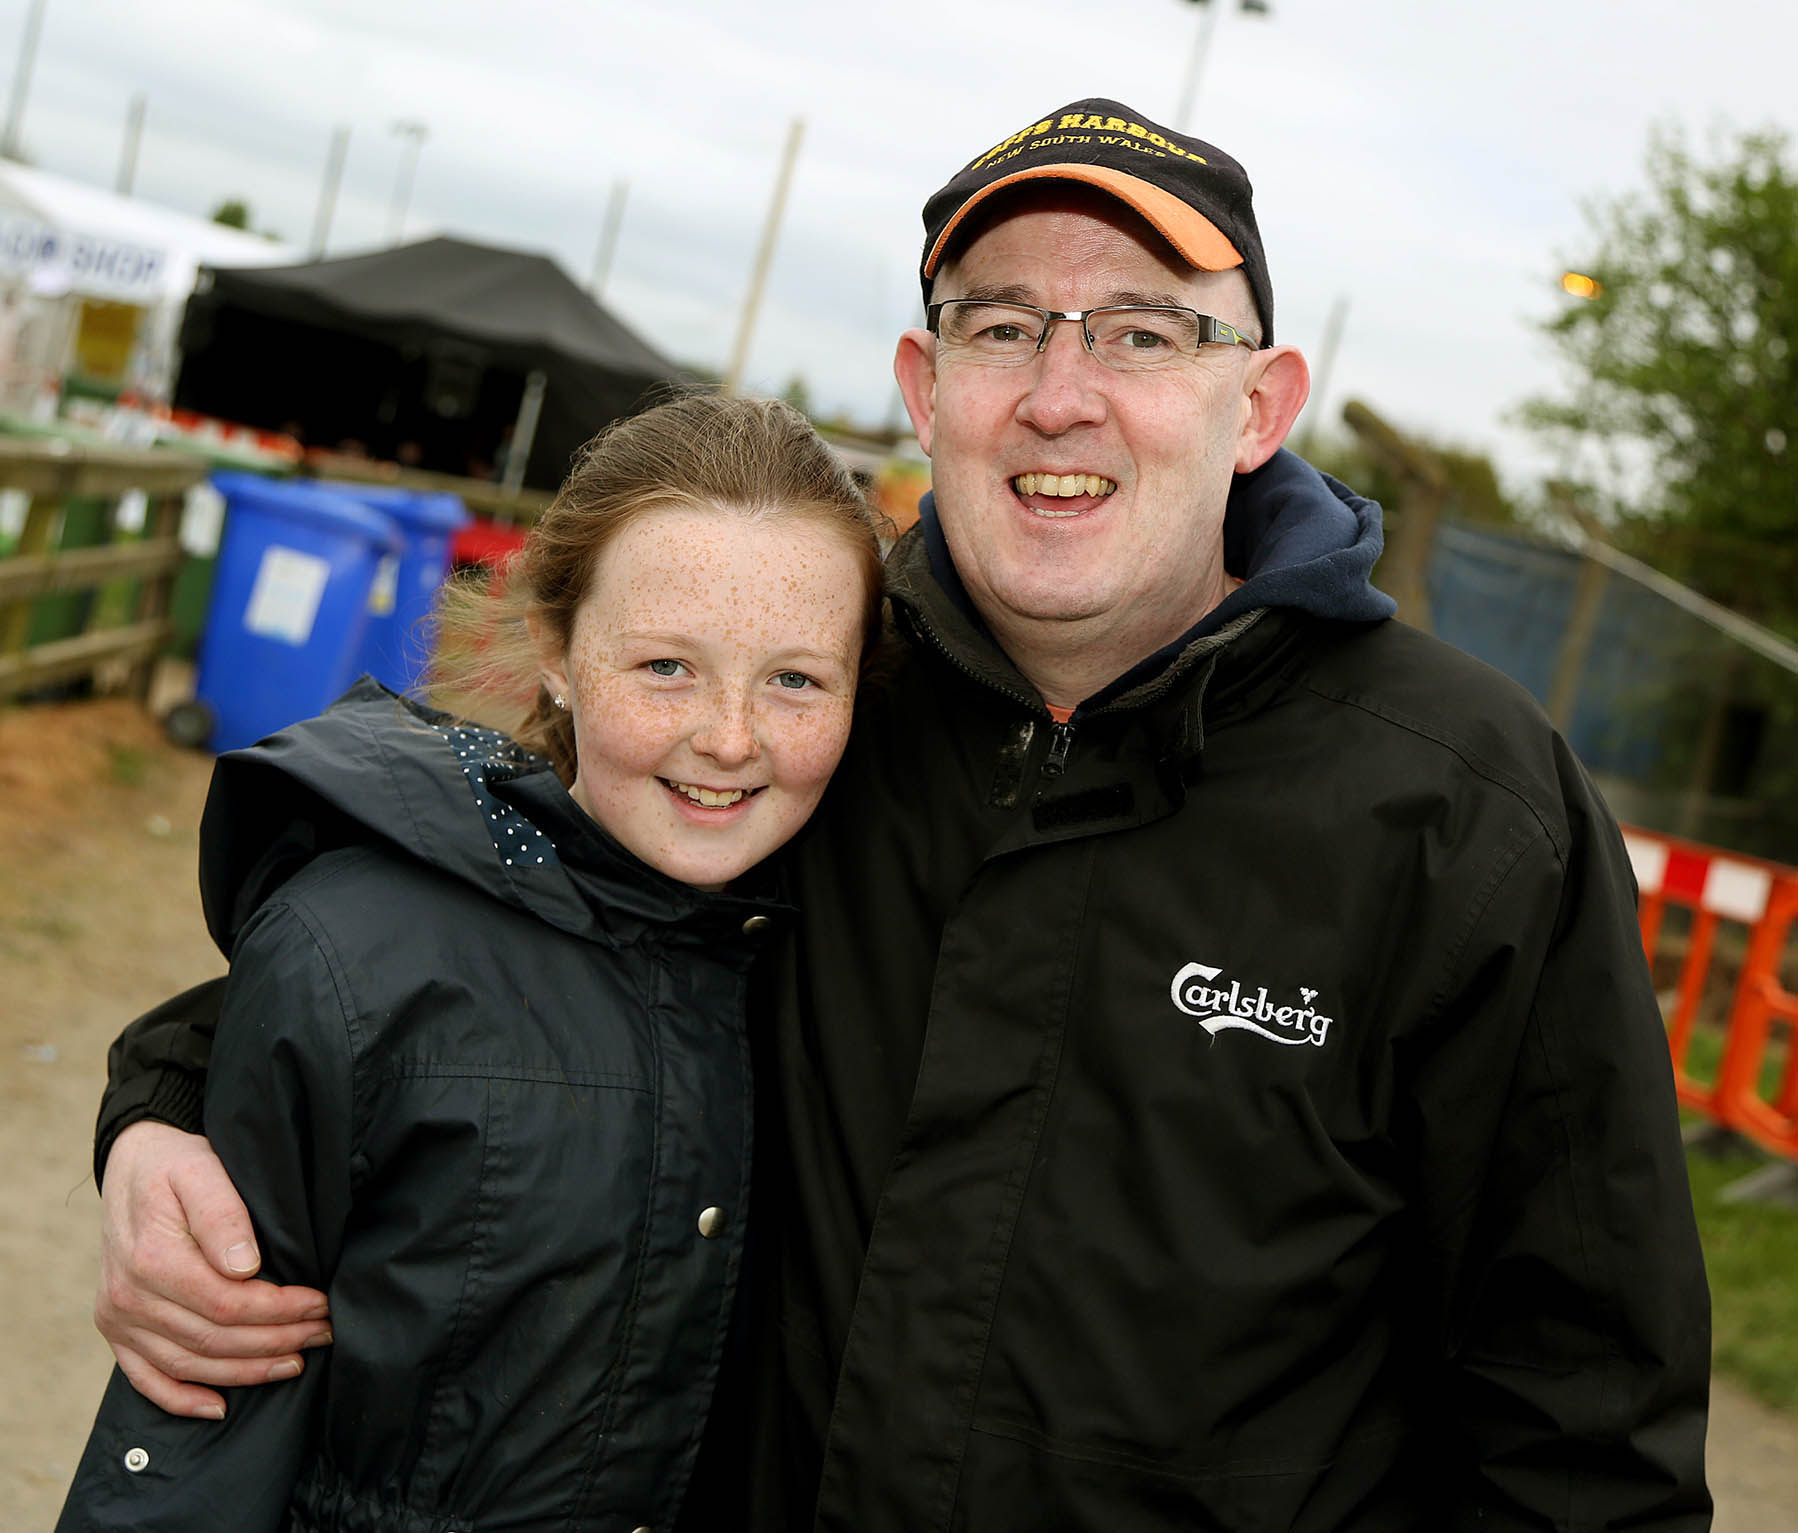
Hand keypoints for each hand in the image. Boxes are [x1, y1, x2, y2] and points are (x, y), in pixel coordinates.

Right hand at [95, 1121, 332, 1418]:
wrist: (132, 1165)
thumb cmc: (176, 1164)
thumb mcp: (202, 1169)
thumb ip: (224, 1214)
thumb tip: (245, 1266)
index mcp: (152, 1258)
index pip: (228, 1304)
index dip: (279, 1311)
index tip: (320, 1303)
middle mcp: (129, 1296)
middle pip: (213, 1339)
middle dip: (275, 1341)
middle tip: (322, 1333)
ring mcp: (118, 1318)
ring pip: (189, 1365)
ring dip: (245, 1372)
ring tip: (293, 1362)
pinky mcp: (116, 1330)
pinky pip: (145, 1379)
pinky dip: (181, 1399)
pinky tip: (219, 1407)